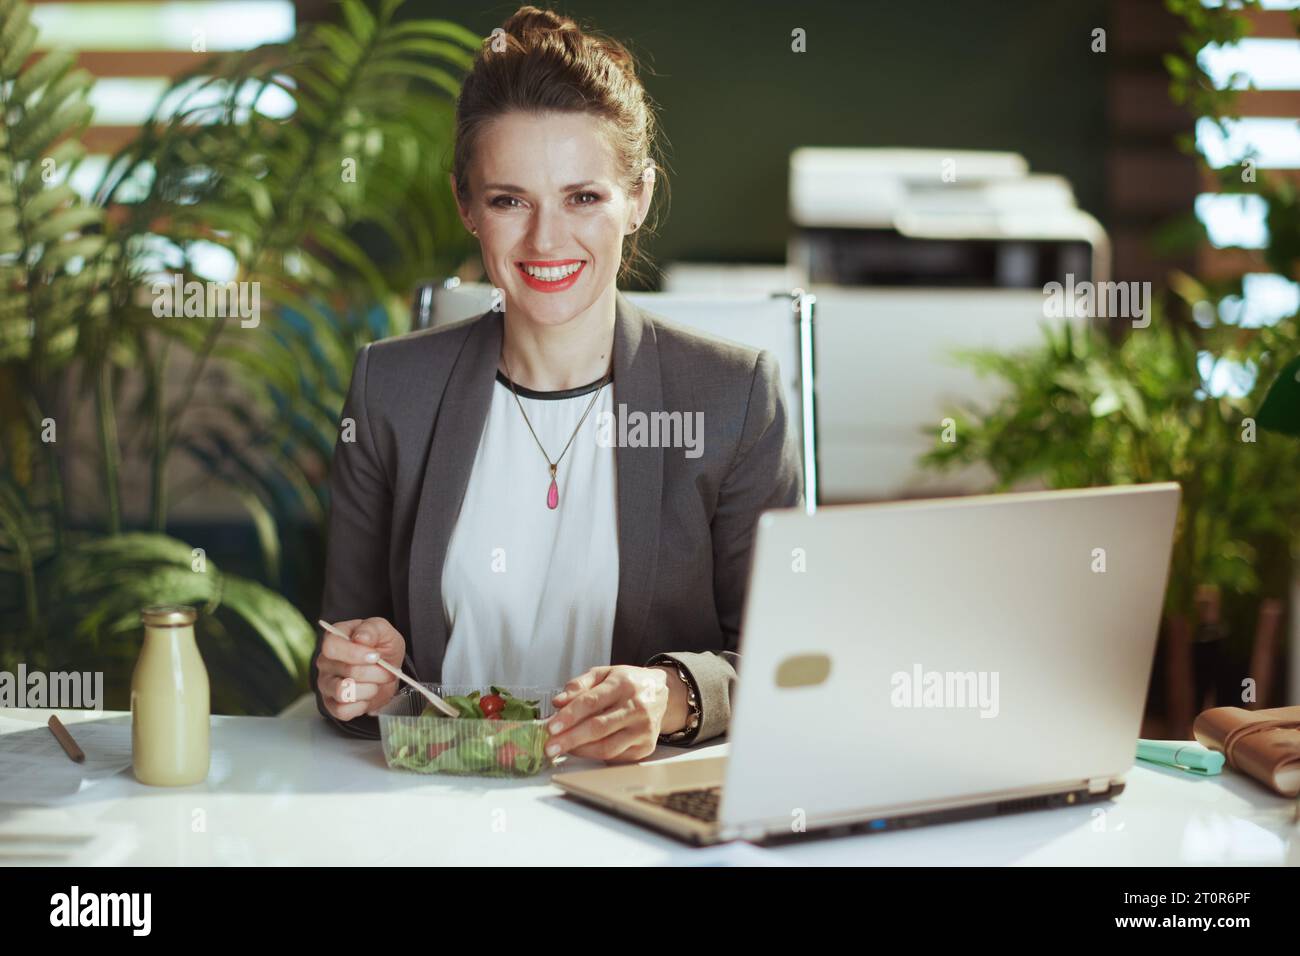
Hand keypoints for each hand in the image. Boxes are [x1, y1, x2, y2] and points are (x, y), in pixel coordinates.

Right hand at [315, 617, 405, 719]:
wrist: (387, 671)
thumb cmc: (381, 648)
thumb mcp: (383, 631)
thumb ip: (372, 629)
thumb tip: (361, 638)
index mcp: (334, 639)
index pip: (332, 646)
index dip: (356, 653)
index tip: (376, 656)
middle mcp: (325, 662)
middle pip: (348, 671)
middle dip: (376, 673)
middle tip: (387, 671)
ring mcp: (326, 684)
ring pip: (344, 692)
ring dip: (370, 689)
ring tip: (376, 683)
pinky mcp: (331, 704)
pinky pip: (343, 710)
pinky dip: (361, 705)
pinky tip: (367, 696)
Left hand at [545, 665, 683, 762]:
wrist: (662, 693)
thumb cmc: (627, 683)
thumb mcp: (604, 674)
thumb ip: (579, 685)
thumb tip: (558, 702)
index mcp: (623, 684)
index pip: (591, 702)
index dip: (569, 716)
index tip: (551, 727)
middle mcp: (636, 707)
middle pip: (598, 728)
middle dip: (570, 739)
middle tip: (550, 747)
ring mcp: (643, 729)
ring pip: (607, 747)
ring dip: (581, 751)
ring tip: (563, 749)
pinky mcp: (646, 746)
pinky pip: (616, 757)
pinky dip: (596, 756)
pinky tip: (583, 750)